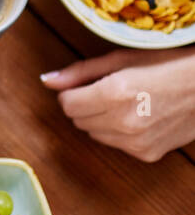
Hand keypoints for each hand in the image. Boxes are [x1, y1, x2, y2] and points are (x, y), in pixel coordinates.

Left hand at [42, 49, 194, 162]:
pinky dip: (119, 133)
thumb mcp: (121, 60)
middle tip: (109, 91)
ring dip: (100, 120)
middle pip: (77, 120)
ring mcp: (136, 142)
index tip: (87, 84)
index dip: (73, 92)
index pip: (67, 104)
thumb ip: (80, 72)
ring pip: (94, 134)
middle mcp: (123, 122)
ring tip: (126, 103)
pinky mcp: (147, 154)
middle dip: (85, 105)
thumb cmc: (167, 66)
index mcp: (113, 94)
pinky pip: (116, 145)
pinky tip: (140, 117)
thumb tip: (46, 80)